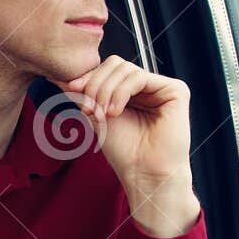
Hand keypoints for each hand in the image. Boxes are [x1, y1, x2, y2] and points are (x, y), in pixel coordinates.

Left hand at [56, 56, 199, 235]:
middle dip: (96, 85)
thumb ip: (86, 94)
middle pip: (116, 64)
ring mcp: (163, 87)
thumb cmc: (124, 152)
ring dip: (105, 92)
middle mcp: (150, 86)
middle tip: (89, 110)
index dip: (89, 77)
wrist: (144, 174)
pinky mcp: (176, 91)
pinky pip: (139, 77)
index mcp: (134, 91)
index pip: (109, 69)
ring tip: (102, 116)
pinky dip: (120, 93)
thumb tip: (62, 77)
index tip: (71, 90)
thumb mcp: (98, 116)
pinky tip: (115, 113)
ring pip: (125, 69)